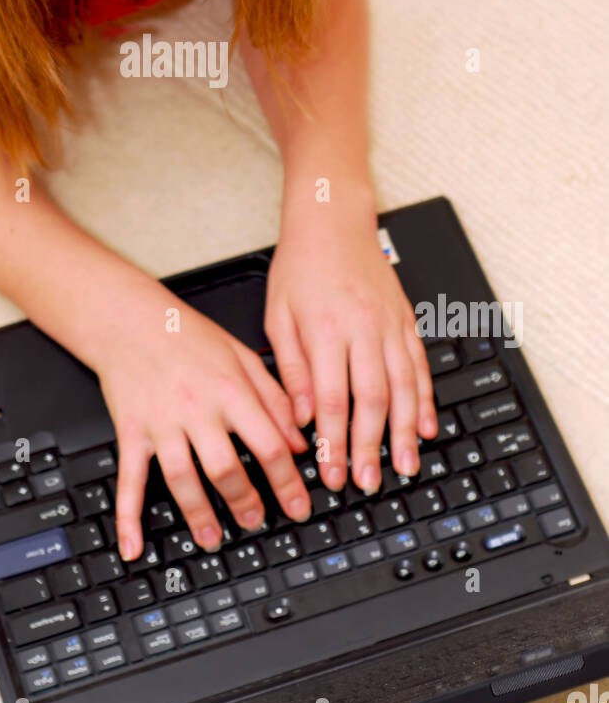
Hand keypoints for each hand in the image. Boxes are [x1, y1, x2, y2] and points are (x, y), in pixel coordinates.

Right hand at [94, 284, 312, 562]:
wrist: (130, 320)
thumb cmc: (187, 335)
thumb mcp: (242, 356)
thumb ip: (274, 398)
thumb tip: (300, 441)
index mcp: (229, 390)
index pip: (267, 444)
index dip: (287, 481)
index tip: (298, 507)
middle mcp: (196, 409)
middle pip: (224, 467)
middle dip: (244, 502)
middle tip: (256, 522)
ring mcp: (160, 423)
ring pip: (182, 478)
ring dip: (198, 514)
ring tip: (211, 538)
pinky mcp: (131, 431)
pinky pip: (129, 480)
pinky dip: (128, 517)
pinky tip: (132, 544)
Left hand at [264, 185, 437, 494]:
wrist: (333, 221)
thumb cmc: (300, 265)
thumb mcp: (277, 314)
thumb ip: (290, 367)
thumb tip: (299, 416)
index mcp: (326, 329)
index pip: (331, 399)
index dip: (334, 442)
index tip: (332, 472)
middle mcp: (363, 329)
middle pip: (372, 400)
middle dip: (371, 447)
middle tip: (367, 481)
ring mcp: (390, 325)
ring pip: (404, 387)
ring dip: (405, 432)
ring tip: (405, 467)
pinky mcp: (406, 320)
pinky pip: (420, 366)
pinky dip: (426, 399)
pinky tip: (426, 426)